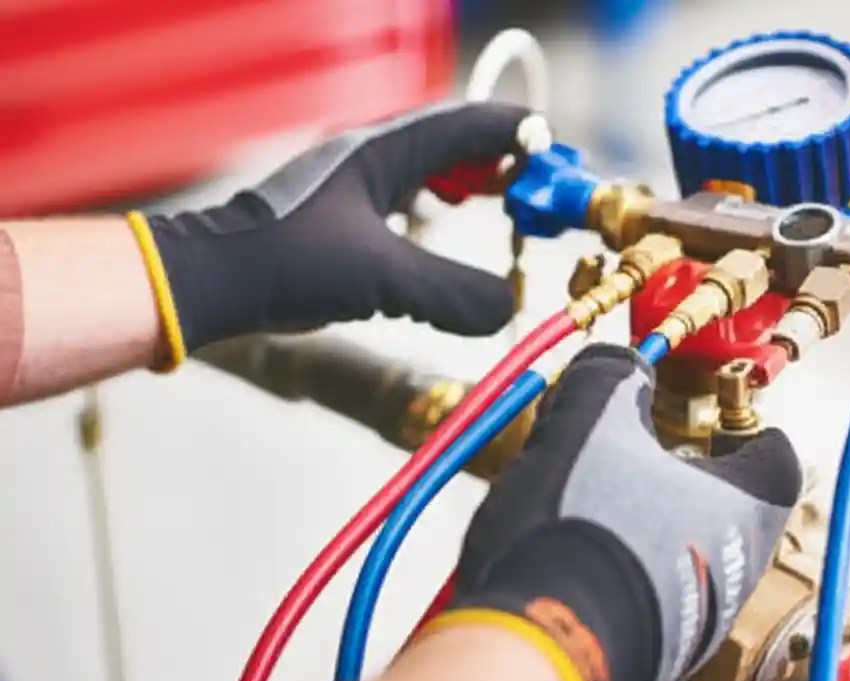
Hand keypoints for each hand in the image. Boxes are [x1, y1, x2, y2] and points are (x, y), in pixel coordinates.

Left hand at [144, 101, 530, 353]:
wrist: (215, 280)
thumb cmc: (288, 262)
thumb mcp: (383, 278)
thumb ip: (450, 293)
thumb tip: (505, 307)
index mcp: (384, 151)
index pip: (466, 124)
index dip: (515, 133)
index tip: (554, 148)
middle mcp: (373, 159)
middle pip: (455, 142)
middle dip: (502, 159)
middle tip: (541, 184)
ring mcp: (357, 185)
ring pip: (431, 169)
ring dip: (473, 182)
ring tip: (509, 204)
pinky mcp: (347, 217)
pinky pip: (410, 198)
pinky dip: (443, 207)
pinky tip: (451, 228)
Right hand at [446, 345, 802, 680]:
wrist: (542, 643)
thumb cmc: (581, 539)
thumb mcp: (589, 422)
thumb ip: (610, 377)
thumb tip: (615, 364)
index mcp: (741, 509)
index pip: (776, 462)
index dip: (753, 434)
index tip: (739, 424)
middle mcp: (731, 572)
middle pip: (728, 510)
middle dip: (686, 480)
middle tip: (649, 454)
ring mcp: (693, 619)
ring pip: (687, 555)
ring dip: (652, 526)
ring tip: (600, 504)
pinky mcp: (647, 650)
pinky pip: (649, 598)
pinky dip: (625, 570)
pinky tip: (575, 557)